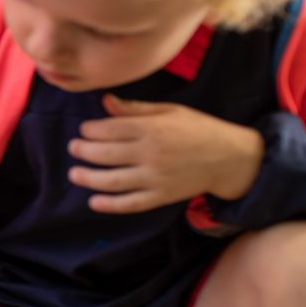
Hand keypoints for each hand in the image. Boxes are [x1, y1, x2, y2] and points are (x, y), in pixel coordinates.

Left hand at [68, 94, 264, 212]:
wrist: (231, 158)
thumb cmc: (199, 129)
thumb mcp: (170, 110)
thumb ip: (136, 109)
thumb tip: (105, 101)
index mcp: (152, 129)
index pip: (110, 129)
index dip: (91, 130)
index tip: (84, 130)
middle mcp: (151, 153)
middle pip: (106, 154)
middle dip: (83, 151)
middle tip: (74, 148)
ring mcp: (156, 177)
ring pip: (113, 180)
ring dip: (88, 178)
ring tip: (74, 174)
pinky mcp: (162, 196)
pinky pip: (131, 203)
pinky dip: (111, 205)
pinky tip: (94, 202)